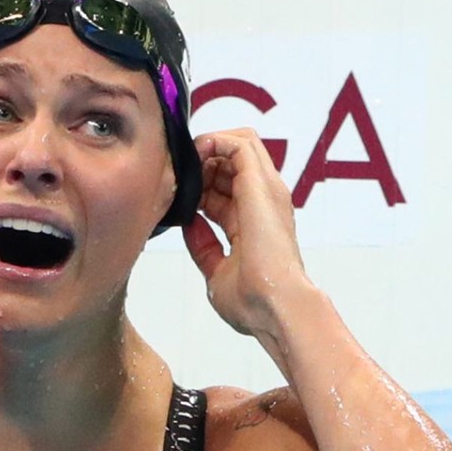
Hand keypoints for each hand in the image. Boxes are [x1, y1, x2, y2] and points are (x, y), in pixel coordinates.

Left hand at [181, 128, 312, 349]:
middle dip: (202, 163)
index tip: (177, 198)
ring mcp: (266, 190)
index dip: (198, 186)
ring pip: (240, 143)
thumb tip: (190, 225)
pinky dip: (212, 142)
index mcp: (256, 222)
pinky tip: (194, 161)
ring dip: (207, 149)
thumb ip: (204, 246)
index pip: (226, 188)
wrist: (274, 307)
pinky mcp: (261, 183)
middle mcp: (264, 202)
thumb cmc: (254, 303)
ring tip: (185, 170)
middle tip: (179, 183)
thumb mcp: (217, 271)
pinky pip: (239, 143)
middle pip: (232, 161)